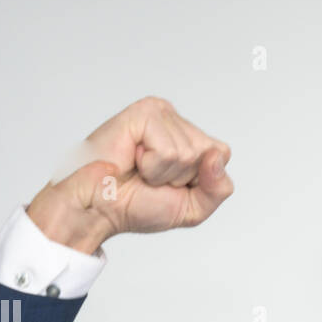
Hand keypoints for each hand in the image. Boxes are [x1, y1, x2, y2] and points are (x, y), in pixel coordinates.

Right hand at [26, 96, 233, 252]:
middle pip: (208, 153)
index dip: (200, 180)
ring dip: (163, 173)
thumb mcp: (193, 207)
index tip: (169, 184)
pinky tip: (132, 159)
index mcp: (187, 136)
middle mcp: (175, 120)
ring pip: (189, 154)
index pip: (221, 154)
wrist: (100, 208)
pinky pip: (169, 150)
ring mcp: (160, 112)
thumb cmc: (137, 204)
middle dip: (181, 177)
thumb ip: (219, 188)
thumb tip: (216, 156)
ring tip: (139, 170)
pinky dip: (152, 166)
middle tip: (150, 178)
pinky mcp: (144, 113)